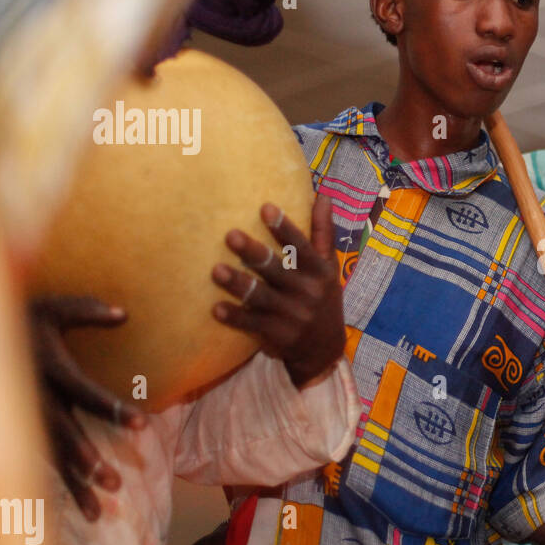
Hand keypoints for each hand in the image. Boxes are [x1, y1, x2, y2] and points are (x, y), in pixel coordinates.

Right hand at [30, 295, 145, 519]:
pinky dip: (59, 486)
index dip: (112, 408)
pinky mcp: (17, 430)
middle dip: (86, 461)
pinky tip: (81, 508)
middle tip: (115, 483)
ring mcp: (22, 417)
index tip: (143, 424)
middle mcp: (34, 397)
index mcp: (48, 367)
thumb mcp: (51, 307)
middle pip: (62, 435)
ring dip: (73, 486)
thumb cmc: (21, 318)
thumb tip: (124, 314)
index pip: (84, 392)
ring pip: (48, 457)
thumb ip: (86, 310)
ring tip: (99, 514)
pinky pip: (39, 462)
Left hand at [211, 193, 344, 387]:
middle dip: (254, 253)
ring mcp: (294, 315)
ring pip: (262, 297)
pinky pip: (253, 324)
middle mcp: (308, 292)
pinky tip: (216, 309)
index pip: (301, 247)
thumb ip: (323, 231)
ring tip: (215, 271)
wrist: (325, 349)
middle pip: (277, 269)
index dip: (284, 228)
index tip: (265, 208)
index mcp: (320, 271)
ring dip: (239, 284)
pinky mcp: (280, 335)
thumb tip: (323, 195)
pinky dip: (235, 317)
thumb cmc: (323, 297)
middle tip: (229, 235)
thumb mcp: (329, 265)